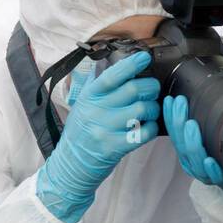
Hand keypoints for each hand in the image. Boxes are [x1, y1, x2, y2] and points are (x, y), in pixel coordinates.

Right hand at [37, 52, 160, 222]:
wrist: (69, 166)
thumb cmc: (80, 133)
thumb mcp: (82, 105)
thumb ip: (97, 87)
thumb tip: (115, 65)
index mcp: (89, 97)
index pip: (111, 75)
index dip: (130, 64)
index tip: (144, 57)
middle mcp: (96, 111)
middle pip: (133, 89)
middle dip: (150, 87)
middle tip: (153, 90)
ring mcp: (104, 130)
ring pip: (141, 109)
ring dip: (153, 108)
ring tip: (150, 110)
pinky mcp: (114, 148)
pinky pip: (143, 133)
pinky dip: (151, 128)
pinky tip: (148, 127)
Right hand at [163, 95, 222, 192]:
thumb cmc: (222, 159)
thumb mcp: (209, 138)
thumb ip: (201, 123)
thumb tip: (199, 99)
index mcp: (188, 152)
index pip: (175, 133)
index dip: (170, 117)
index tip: (170, 100)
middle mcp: (194, 163)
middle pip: (181, 144)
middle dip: (178, 122)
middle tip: (181, 104)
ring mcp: (206, 174)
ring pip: (194, 160)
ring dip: (192, 142)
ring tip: (191, 126)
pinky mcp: (222, 182)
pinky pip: (214, 177)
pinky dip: (211, 168)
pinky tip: (210, 160)